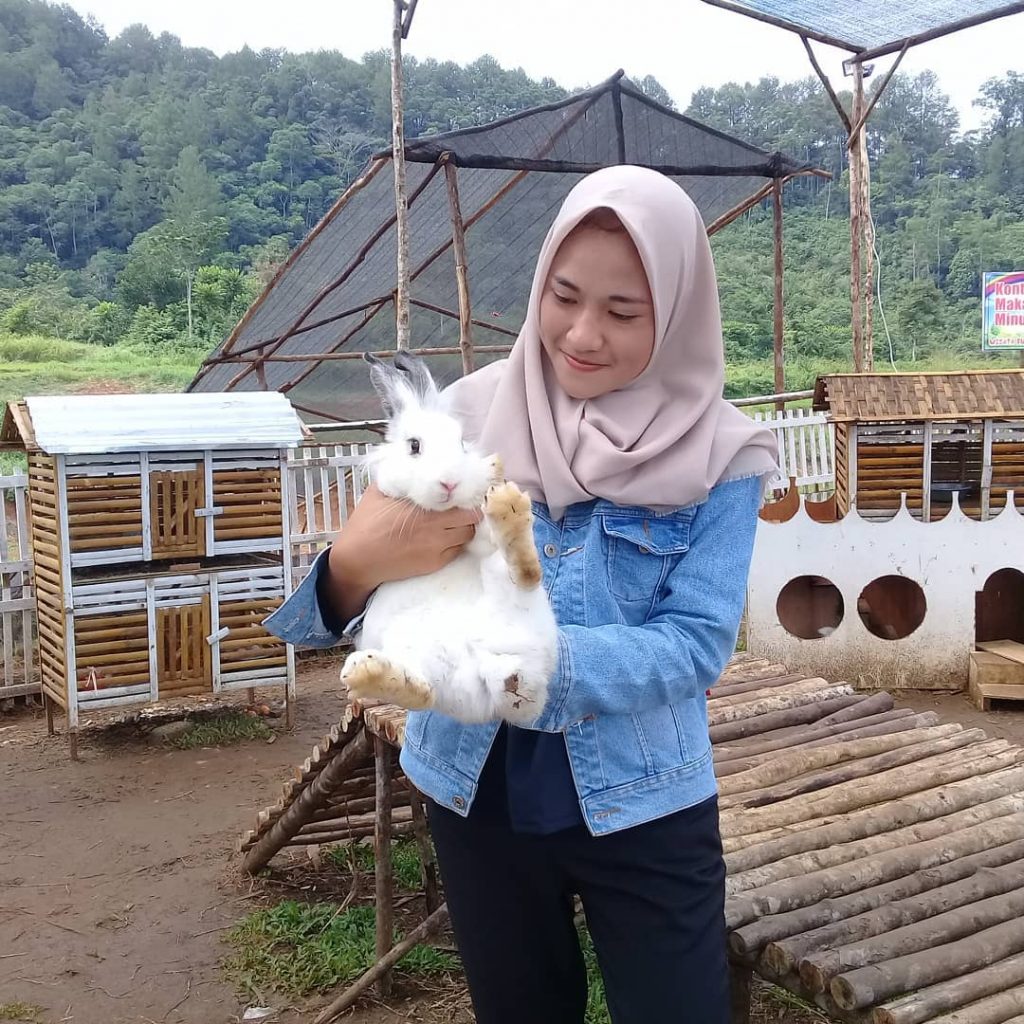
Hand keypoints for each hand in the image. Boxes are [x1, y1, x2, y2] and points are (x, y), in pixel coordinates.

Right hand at [324, 484, 481, 623]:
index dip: (466, 492)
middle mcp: (435, 527)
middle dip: (469, 509)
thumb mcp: (379, 491)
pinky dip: (454, 543)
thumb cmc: (366, 523)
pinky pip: (457, 551)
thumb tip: (417, 463)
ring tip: (452, 522)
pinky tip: (442, 537)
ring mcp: (437, 547)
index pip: (463, 498)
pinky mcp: (435, 564)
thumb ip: (402, 477)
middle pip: (472, 517)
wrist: (357, 559)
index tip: (463, 489)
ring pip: (468, 534)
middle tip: (460, 506)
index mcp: (424, 506)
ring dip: (463, 527)